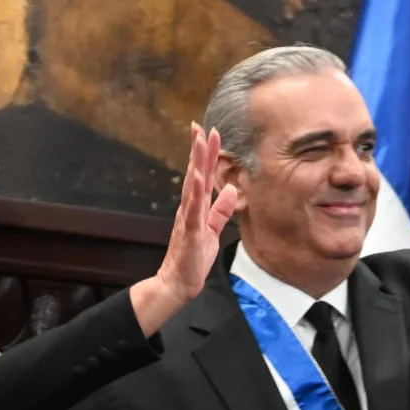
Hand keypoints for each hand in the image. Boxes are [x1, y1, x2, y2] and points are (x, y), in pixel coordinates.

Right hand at [155, 123, 237, 302]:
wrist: (179, 282)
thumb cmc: (194, 258)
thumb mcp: (213, 230)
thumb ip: (220, 210)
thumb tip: (230, 189)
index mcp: (197, 207)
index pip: (203, 176)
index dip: (207, 154)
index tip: (210, 132)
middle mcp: (190, 208)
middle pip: (195, 174)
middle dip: (199, 150)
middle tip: (200, 127)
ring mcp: (189, 218)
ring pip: (193, 185)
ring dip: (196, 163)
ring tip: (199, 142)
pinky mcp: (191, 232)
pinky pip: (193, 209)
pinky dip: (195, 191)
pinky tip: (197, 176)